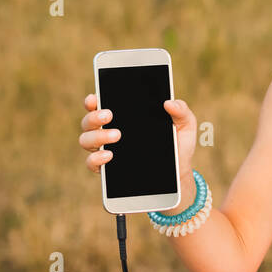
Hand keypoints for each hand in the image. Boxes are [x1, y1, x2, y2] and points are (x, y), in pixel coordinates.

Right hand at [79, 93, 197, 189]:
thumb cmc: (178, 144)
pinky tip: (109, 156)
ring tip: (117, 135)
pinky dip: (96, 159)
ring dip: (97, 136)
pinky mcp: (107, 170)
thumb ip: (181, 110)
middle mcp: (109, 131)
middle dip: (94, 116)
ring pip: (86, 140)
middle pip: (89, 121)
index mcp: (123, 117)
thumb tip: (169, 102)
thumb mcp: (185, 125)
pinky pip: (91, 163)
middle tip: (109, 115)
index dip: (92, 100)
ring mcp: (105, 151)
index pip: (100, 104)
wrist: (178, 174)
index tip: (95, 97)